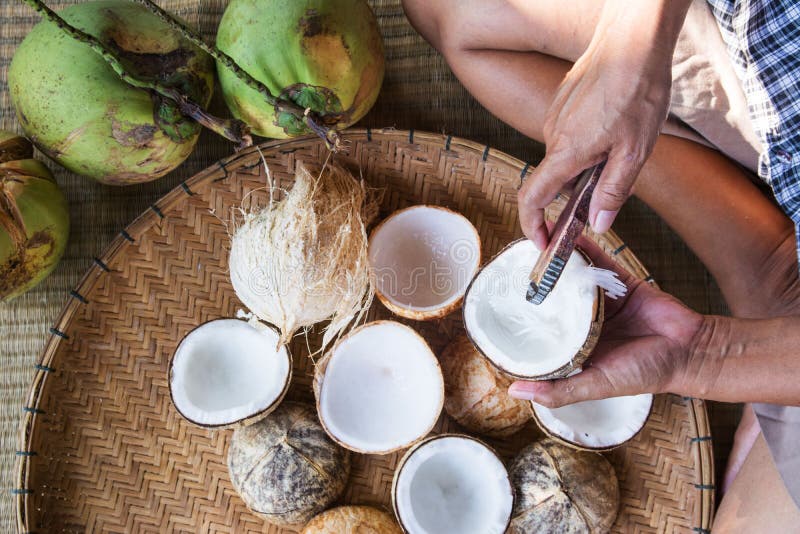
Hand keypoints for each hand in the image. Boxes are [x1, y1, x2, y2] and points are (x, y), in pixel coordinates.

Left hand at [508, 240, 703, 406]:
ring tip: (530, 247)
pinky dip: (582, 248)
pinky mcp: (619, 280)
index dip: (522, 321)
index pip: (542, 331)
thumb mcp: (597, 385)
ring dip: (554, 263)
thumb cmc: (645, 373)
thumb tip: (514, 391)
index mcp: (577, 345)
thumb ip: (560, 390)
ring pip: (571, 277)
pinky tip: (563, 234)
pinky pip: (597, 261)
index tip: (499, 309)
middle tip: (508, 271)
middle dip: (534, 287)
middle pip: (554, 299)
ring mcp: (601, 298)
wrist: (691, 349)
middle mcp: (585, 320)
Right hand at [519, 0, 688, 249]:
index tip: (542, 241)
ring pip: (563, 158)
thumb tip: (598, 223)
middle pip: (553, 181)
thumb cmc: (638, 92)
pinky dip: (584, 146)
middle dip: (575, 195)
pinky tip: (612, 131)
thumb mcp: (635, 151)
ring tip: (620, 151)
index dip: (532, 225)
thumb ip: (613, 191)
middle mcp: (552, 136)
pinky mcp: (561, 105)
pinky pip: (567, 137)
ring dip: (584, 168)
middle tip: (608, 194)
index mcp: (567, 153)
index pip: (532, 198)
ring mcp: (554, 118)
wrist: (634, 43)